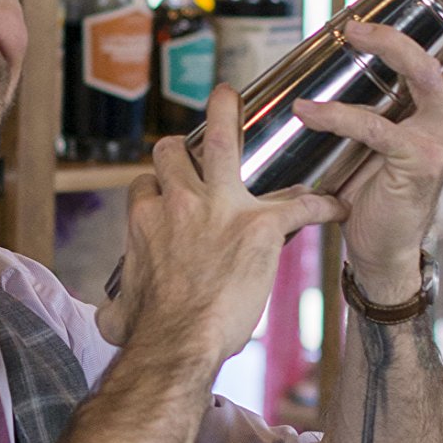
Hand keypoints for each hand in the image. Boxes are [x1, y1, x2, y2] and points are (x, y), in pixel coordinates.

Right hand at [107, 84, 336, 364]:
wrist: (178, 341)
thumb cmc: (152, 331)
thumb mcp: (119, 315)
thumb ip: (116, 309)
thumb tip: (108, 319)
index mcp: (146, 219)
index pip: (147, 184)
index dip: (158, 187)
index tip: (169, 193)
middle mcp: (179, 202)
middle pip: (174, 151)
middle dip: (183, 145)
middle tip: (197, 141)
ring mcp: (221, 207)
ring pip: (224, 142)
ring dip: (230, 119)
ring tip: (235, 101)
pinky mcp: (261, 226)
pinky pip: (299, 205)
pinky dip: (320, 205)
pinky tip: (334, 206)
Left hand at [291, 0, 442, 298]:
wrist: (383, 249)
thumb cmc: (380, 190)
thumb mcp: (388, 137)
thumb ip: (383, 102)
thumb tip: (339, 55)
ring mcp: (438, 140)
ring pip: (426, 73)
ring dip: (388, 44)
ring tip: (348, 30)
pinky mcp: (414, 162)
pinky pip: (374, 126)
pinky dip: (335, 115)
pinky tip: (306, 111)